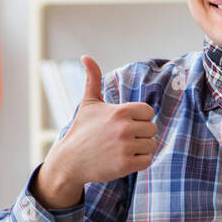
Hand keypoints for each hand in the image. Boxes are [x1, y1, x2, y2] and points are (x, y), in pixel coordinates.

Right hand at [39, 55, 159, 204]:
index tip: (126, 124)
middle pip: (152, 129)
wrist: (70, 161)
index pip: (148, 112)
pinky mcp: (125, 165)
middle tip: (123, 139)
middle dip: (141, 135)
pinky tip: (124, 159)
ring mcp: (125, 147)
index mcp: (120, 111)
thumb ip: (93, 79)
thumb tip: (86, 56)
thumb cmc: (81, 130)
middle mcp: (124, 128)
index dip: (140, 118)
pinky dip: (139, 162)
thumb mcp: (88, 104)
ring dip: (140, 149)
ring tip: (123, 149)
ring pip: (151, 146)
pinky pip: (147, 161)